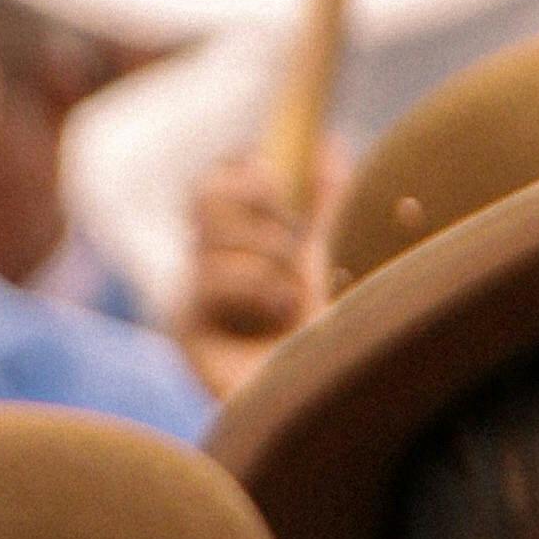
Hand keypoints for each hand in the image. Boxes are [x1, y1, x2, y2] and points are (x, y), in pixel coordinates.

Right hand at [174, 151, 325, 406]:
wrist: (347, 394)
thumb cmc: (353, 332)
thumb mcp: (345, 252)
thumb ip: (334, 201)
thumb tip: (331, 144)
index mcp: (251, 245)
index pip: (221, 180)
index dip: (248, 174)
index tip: (282, 185)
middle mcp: (216, 267)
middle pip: (207, 191)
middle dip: (259, 206)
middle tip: (292, 245)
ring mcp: (195, 297)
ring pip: (211, 230)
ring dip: (269, 257)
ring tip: (292, 300)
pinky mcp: (185, 326)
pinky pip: (209, 274)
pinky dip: (254, 288)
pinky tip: (276, 320)